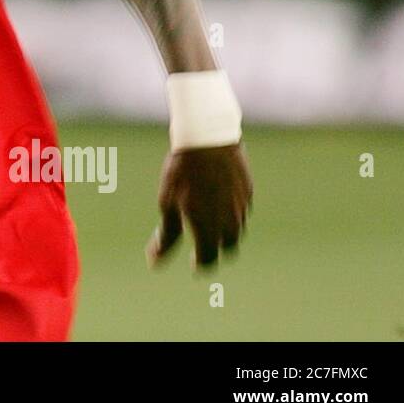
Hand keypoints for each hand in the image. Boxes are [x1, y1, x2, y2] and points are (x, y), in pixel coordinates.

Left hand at [146, 143, 252, 269]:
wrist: (208, 138)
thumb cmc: (182, 172)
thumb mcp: (167, 204)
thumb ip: (166, 235)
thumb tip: (155, 261)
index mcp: (210, 229)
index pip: (209, 260)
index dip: (199, 264)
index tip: (192, 261)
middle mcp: (231, 222)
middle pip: (228, 248)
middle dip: (215, 249)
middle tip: (202, 243)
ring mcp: (242, 206)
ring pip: (237, 229)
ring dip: (224, 231)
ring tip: (208, 219)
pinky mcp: (248, 190)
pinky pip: (241, 210)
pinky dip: (231, 212)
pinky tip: (217, 199)